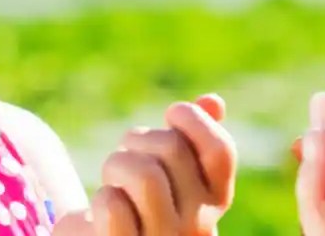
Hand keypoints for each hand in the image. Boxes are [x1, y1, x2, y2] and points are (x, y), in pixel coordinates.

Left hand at [54, 94, 236, 235]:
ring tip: (113, 180)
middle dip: (138, 139)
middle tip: (126, 159)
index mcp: (214, 201)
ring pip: (145, 175)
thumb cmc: (135, 204)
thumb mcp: (166, 171)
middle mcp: (198, 226)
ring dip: (117, 164)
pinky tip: (103, 214)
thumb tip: (214, 101)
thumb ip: (192, 141)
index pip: (221, 151)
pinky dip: (103, 199)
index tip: (171, 115)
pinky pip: (114, 206)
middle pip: (173, 148)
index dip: (195, 120)